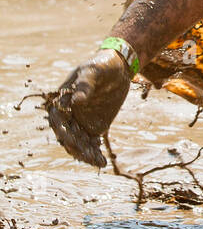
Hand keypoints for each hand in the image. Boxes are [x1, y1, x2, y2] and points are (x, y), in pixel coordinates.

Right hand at [45, 50, 131, 167]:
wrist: (119, 69)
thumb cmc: (102, 66)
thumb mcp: (94, 71)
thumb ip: (85, 84)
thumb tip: (77, 100)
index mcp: (62, 100)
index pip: (57, 120)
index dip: (63, 132)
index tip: (72, 142)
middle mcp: (68, 114)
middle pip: (67, 135)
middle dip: (77, 147)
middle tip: (89, 157)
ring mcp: (80, 122)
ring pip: (78, 143)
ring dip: (86, 154)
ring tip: (99, 162)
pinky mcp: (92, 127)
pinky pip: (90, 143)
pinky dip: (94, 153)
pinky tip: (102, 162)